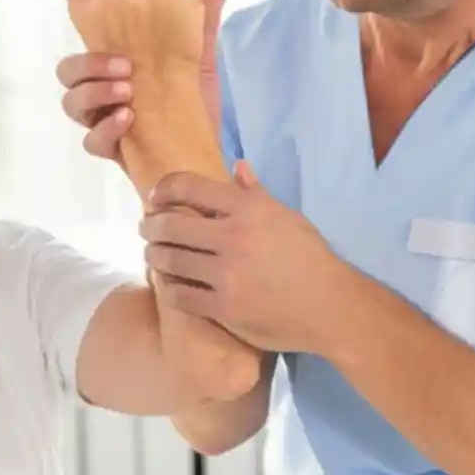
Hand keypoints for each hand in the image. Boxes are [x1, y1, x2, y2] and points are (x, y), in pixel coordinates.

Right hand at [56, 0, 225, 163]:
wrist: (203, 151)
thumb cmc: (197, 96)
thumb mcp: (203, 43)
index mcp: (116, 51)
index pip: (85, 27)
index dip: (86, 10)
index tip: (108, 1)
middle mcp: (100, 81)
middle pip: (67, 62)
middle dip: (90, 58)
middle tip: (124, 62)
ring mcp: (100, 113)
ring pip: (69, 96)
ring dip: (93, 89)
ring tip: (126, 91)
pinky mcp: (108, 145)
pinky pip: (90, 136)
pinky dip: (106, 127)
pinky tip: (129, 117)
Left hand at [141, 162, 358, 353]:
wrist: (329, 305)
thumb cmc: (309, 256)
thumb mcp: (286, 216)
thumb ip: (256, 192)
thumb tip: (238, 166)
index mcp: (248, 209)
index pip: (190, 187)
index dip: (164, 188)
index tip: (155, 197)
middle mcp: (233, 237)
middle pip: (171, 225)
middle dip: (151, 225)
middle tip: (145, 228)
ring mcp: (226, 275)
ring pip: (170, 261)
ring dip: (154, 256)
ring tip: (151, 255)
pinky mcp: (224, 308)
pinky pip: (181, 296)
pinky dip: (169, 288)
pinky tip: (168, 285)